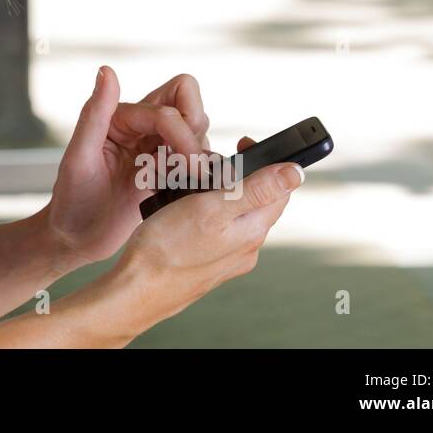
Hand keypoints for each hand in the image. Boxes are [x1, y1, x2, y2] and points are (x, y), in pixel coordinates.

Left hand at [42, 66, 213, 270]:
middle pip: (188, 101)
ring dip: (197, 155)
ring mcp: (157, 148)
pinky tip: (180, 191)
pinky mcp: (169, 171)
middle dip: (195, 131)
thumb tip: (106, 71)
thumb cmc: (71, 198)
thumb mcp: (78, 157)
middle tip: (187, 166)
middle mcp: (142, 127)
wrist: (77, 237)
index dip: (182, 134)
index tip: (185, 166)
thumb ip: (95, 112)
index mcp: (121, 117)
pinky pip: (199, 159)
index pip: (167, 110)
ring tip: (174, 183)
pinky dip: (200, 173)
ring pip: (198, 130)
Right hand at [100, 152, 303, 338]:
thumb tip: (295, 173)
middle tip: (205, 163)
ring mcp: (226, 257)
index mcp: (252, 231)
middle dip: (235, 174)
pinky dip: (201, 210)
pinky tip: (179, 208)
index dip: (268, 160)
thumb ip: (255, 191)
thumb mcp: (212, 209)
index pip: (279, 190)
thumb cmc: (168, 249)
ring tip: (186, 182)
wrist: (137, 289)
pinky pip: (213, 227)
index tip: (243, 143)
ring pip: (231, 212)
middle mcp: (245, 246)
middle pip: (255, 199)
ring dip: (215, 191)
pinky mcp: (206, 262)